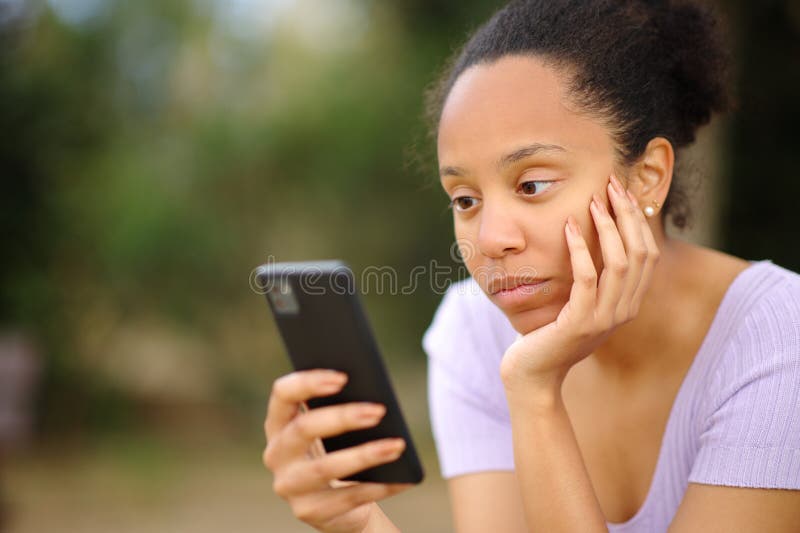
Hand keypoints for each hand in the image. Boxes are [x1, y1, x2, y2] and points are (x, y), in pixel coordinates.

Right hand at [262, 369, 410, 532]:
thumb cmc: (336, 451)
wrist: (338, 504)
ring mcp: (289, 486)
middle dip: (343, 417)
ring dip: (366, 455)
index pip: (283, 394)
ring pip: (326, 467)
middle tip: (379, 411)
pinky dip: (378, 486)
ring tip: (396, 445)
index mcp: (279, 423)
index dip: (308, 383)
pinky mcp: (309, 511)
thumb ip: (339, 406)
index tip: (343, 377)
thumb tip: (372, 395)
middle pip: (304, 429)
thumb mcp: (332, 428)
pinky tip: (401, 478)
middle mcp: (277, 454)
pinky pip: (348, 497)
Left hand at [500, 175, 659, 393]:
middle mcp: (624, 311)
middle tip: (611, 184)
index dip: (638, 220)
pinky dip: (580, 249)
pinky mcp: (581, 323)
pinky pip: (587, 278)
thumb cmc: (550, 335)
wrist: (533, 375)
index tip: (622, 191)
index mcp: (629, 304)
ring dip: (608, 226)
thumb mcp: (580, 305)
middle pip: (640, 253)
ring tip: (593, 199)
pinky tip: (568, 227)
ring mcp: (605, 319)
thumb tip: (593, 239)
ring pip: (620, 262)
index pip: (647, 254)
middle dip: (628, 214)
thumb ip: (594, 281)